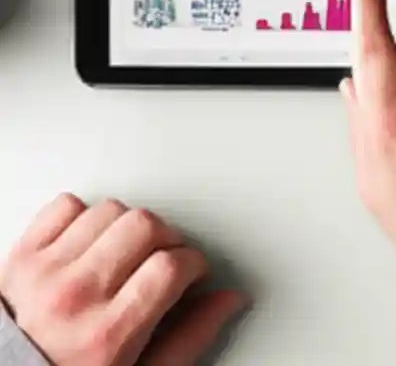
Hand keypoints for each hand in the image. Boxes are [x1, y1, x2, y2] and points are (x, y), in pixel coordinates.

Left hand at [0, 194, 246, 365]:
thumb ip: (190, 337)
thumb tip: (228, 301)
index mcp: (108, 334)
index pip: (171, 267)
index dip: (194, 264)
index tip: (191, 272)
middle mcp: (76, 297)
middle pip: (144, 227)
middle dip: (166, 238)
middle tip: (164, 256)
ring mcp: (44, 271)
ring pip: (109, 211)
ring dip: (127, 226)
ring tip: (126, 251)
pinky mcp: (21, 254)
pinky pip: (64, 207)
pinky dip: (83, 216)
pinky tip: (91, 241)